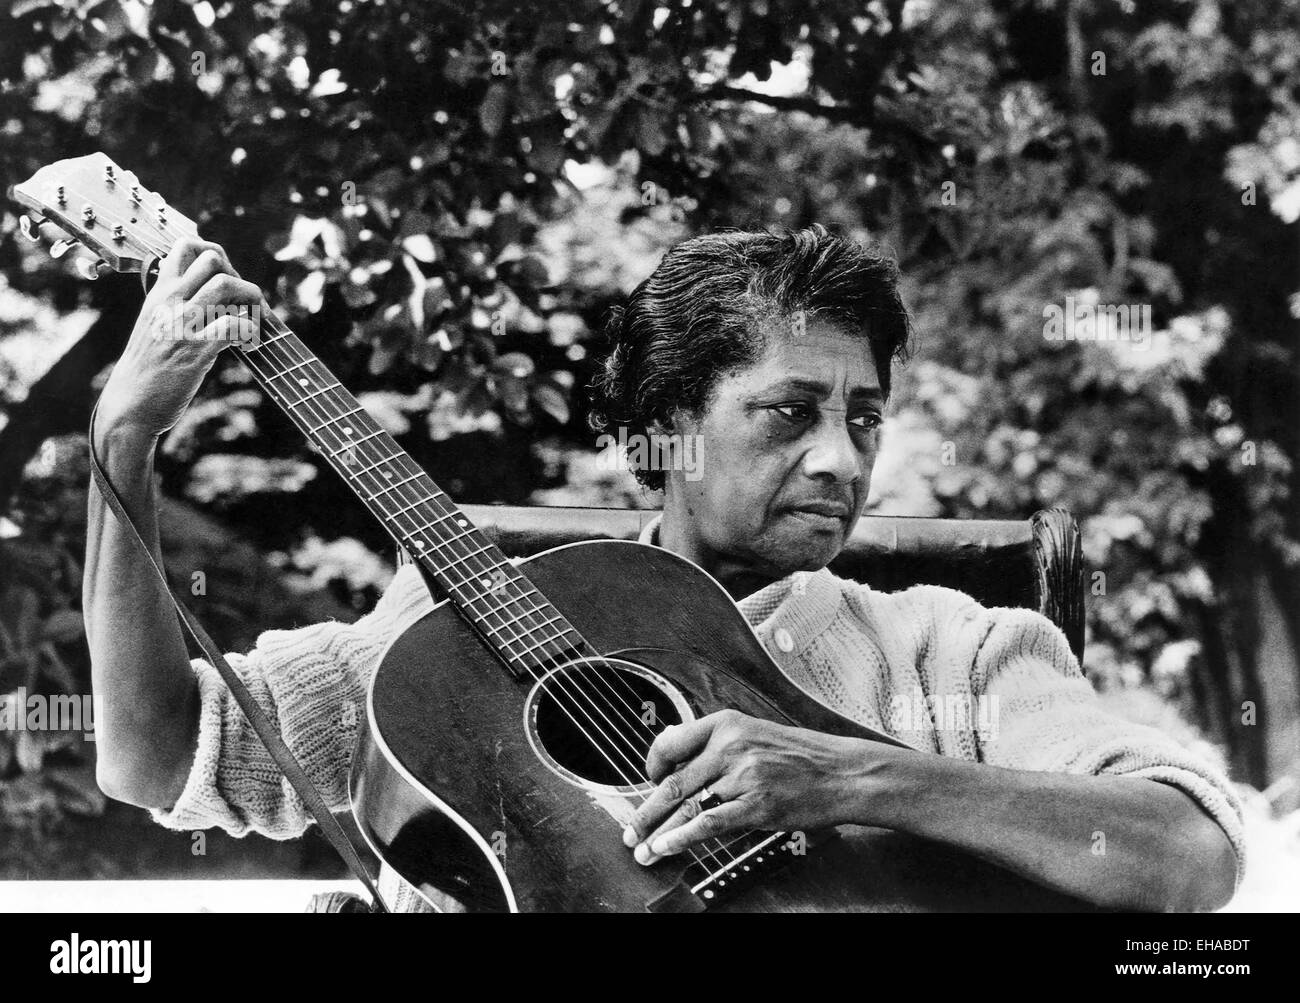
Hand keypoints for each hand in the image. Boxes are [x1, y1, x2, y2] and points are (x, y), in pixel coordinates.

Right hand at [96, 237, 262, 439]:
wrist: (130, 405)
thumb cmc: (148, 367)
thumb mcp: (155, 324)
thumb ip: (177, 303)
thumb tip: (213, 290)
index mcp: (159, 292)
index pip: (185, 246)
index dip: (217, 254)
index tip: (227, 279)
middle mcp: (169, 301)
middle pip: (212, 259)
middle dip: (239, 275)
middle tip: (245, 304)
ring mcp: (182, 324)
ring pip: (226, 284)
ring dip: (252, 300)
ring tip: (254, 322)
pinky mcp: (195, 350)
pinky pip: (234, 324)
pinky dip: (251, 332)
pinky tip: (249, 347)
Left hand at [621, 709, 880, 863]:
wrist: (843, 771)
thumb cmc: (801, 754)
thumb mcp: (755, 731)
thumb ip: (717, 741)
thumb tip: (676, 751)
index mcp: (726, 723)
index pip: (670, 742)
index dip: (652, 766)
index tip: (647, 781)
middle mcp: (730, 746)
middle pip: (673, 783)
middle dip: (645, 812)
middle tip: (630, 831)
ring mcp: (742, 776)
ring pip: (686, 806)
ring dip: (657, 831)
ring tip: (642, 850)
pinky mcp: (756, 805)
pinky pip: (709, 823)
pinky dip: (682, 838)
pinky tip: (667, 847)